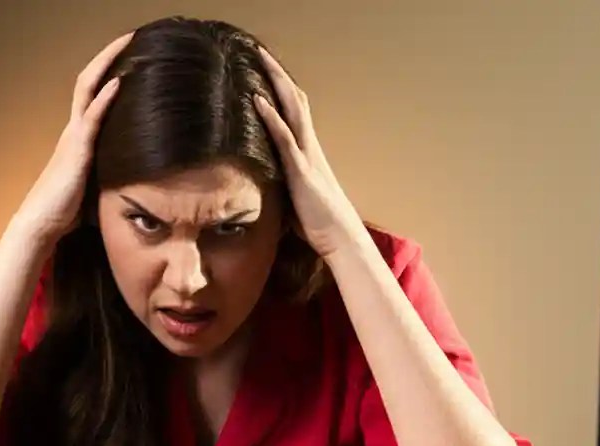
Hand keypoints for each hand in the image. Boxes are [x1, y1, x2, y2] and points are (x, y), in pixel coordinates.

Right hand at [9, 31, 130, 251]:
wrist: (41, 223)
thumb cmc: (65, 210)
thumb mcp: (93, 185)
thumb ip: (108, 172)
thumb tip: (134, 180)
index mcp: (77, 137)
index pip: (92, 93)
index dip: (107, 71)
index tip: (127, 55)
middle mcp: (73, 130)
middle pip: (88, 81)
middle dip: (108, 56)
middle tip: (129, 36)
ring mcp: (74, 137)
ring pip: (88, 90)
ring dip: (107, 65)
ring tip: (126, 44)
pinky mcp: (77, 151)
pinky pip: (91, 118)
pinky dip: (104, 98)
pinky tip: (119, 82)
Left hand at [253, 47, 366, 259]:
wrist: (341, 239)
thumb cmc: (320, 223)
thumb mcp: (297, 197)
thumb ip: (285, 183)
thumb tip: (268, 184)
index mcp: (309, 152)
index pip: (296, 111)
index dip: (282, 90)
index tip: (267, 69)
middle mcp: (310, 147)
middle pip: (295, 101)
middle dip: (278, 75)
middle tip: (260, 51)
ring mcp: (307, 156)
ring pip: (293, 110)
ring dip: (275, 84)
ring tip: (260, 60)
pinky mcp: (301, 171)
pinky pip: (285, 137)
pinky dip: (271, 117)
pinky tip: (258, 100)